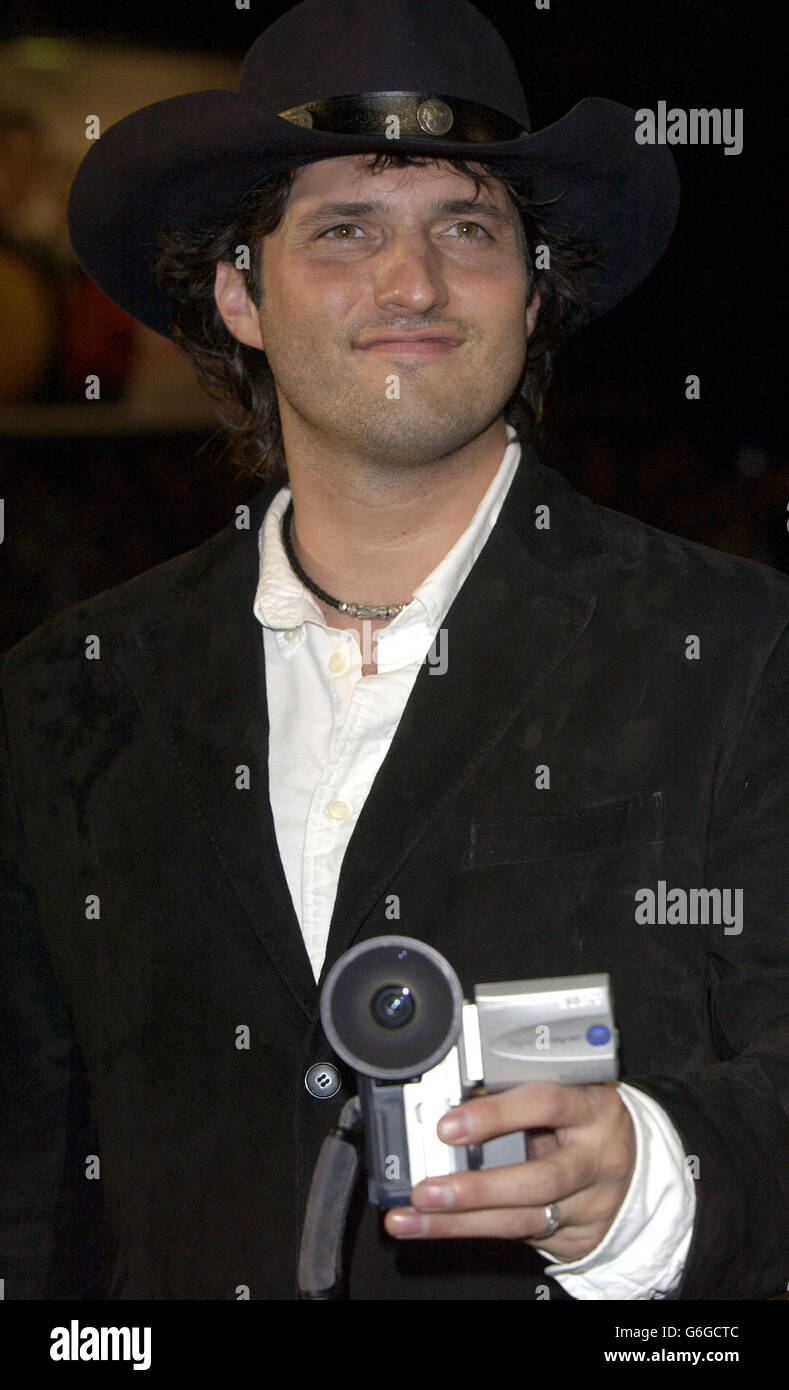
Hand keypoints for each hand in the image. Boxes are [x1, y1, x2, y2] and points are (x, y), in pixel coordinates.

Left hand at [383, 1081, 635, 1262]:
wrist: (631, 1168)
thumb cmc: (587, 1120)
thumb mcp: (566, 1094)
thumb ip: (519, 1095)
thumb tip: (453, 1098)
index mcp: (594, 1108)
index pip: (546, 1105)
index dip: (495, 1115)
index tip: (449, 1126)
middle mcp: (596, 1160)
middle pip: (538, 1180)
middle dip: (475, 1188)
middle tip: (426, 1190)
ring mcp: (589, 1204)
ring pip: (522, 1219)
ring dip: (459, 1222)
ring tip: (412, 1217)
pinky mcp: (575, 1237)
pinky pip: (519, 1236)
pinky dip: (471, 1231)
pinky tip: (437, 1227)